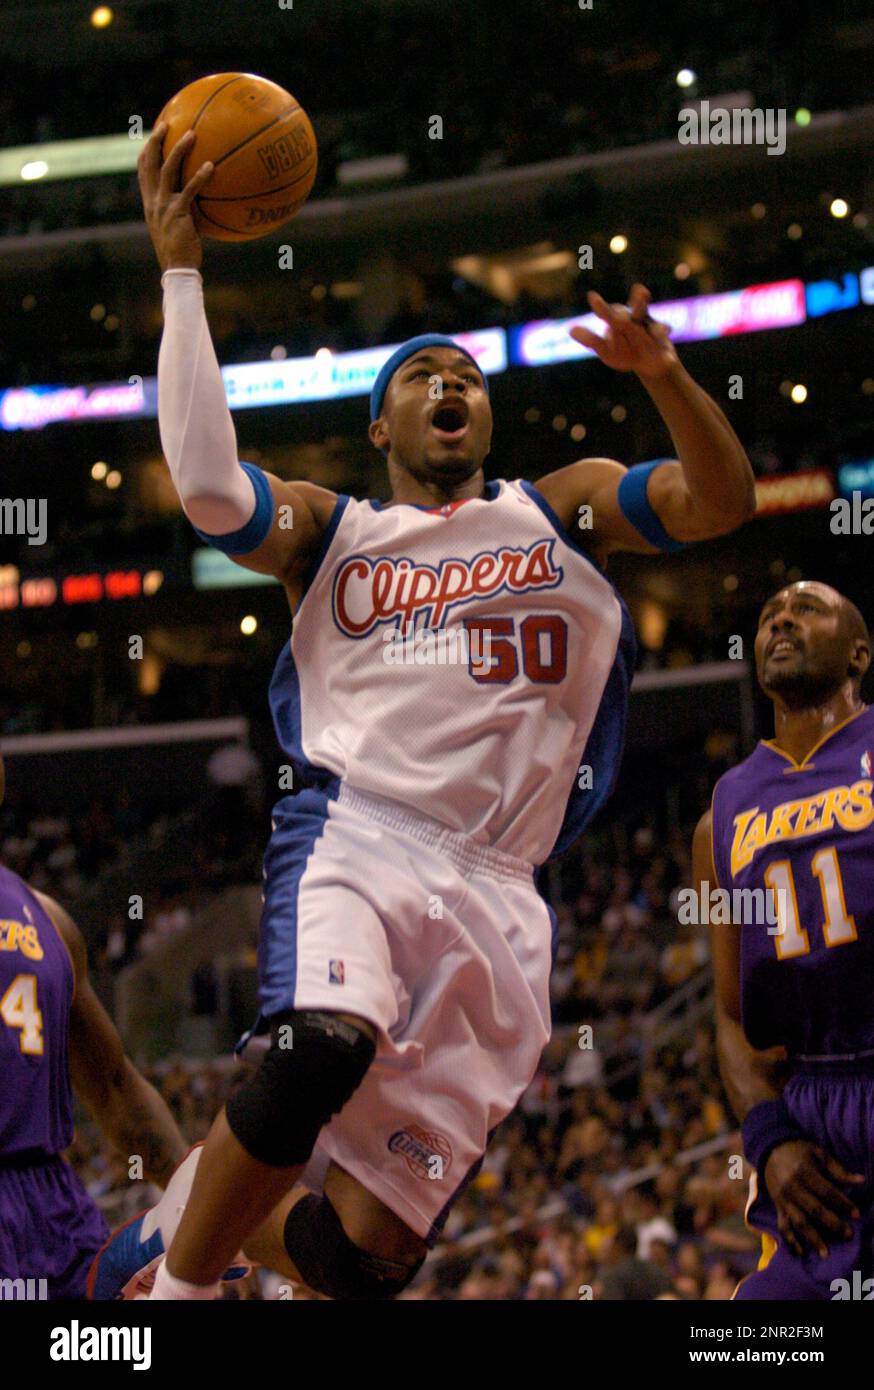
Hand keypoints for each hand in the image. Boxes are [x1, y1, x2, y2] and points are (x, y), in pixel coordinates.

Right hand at [137, 121, 213, 272]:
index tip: (154, 135)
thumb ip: (181, 210)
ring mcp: (163, 206)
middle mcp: (152, 201)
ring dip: (179, 149)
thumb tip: (198, 200)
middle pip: (150, 163)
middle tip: (167, 123)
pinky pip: (189, 190)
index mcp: (149, 203)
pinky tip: (210, 166)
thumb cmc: (181, 252)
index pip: (143, 171)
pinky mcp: (178, 213)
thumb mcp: (175, 227)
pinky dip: (199, 176)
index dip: (146, 151)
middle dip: (156, 141)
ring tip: (192, 134)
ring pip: (168, 170)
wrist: (177, 269)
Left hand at [569, 283, 677, 378]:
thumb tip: (570, 330)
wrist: (647, 362)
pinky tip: (668, 361)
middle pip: (639, 308)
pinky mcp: (664, 348)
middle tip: (641, 292)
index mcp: (620, 320)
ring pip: (657, 327)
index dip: (601, 306)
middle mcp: (639, 321)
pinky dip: (667, 357)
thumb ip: (591, 340)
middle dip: (640, 301)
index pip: (610, 312)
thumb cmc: (623, 350)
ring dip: (660, 328)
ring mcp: (653, 333)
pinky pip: (667, 353)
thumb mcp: (605, 348)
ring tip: (662, 331)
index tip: (591, 297)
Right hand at [763, 1140, 863, 1258]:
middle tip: (849, 1234)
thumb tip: (861, 1181)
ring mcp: (783, 1199)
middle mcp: (792, 1187)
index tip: (857, 1214)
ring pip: (799, 1222)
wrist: (769, 1149)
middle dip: (833, 1224)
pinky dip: (791, 1240)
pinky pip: (783, 1226)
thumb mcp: (819, 1154)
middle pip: (814, 1210)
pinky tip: (801, 1252)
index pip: (827, 1192)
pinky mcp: (777, 1207)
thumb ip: (838, 1170)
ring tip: (825, 1253)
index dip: (843, 1203)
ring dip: (812, 1238)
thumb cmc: (799, 1151)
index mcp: (803, 1172)